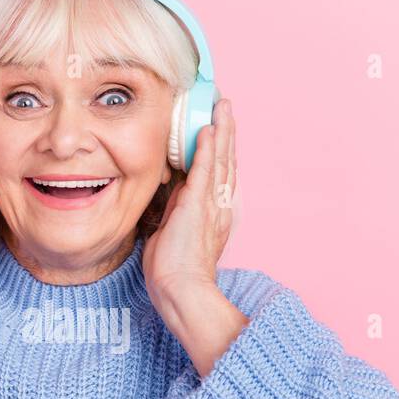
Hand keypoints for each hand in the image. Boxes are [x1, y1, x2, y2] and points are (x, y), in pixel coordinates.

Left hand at [142, 98, 237, 309]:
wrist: (181, 292)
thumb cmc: (173, 272)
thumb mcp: (172, 232)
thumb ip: (175, 210)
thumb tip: (173, 192)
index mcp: (213, 214)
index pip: (218, 175)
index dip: (220, 150)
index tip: (217, 129)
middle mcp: (218, 207)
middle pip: (226, 162)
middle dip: (226, 132)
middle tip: (225, 106)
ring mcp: (211, 206)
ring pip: (220, 160)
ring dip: (222, 131)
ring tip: (223, 107)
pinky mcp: (198, 207)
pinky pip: (205, 171)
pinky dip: (207, 149)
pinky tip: (209, 129)